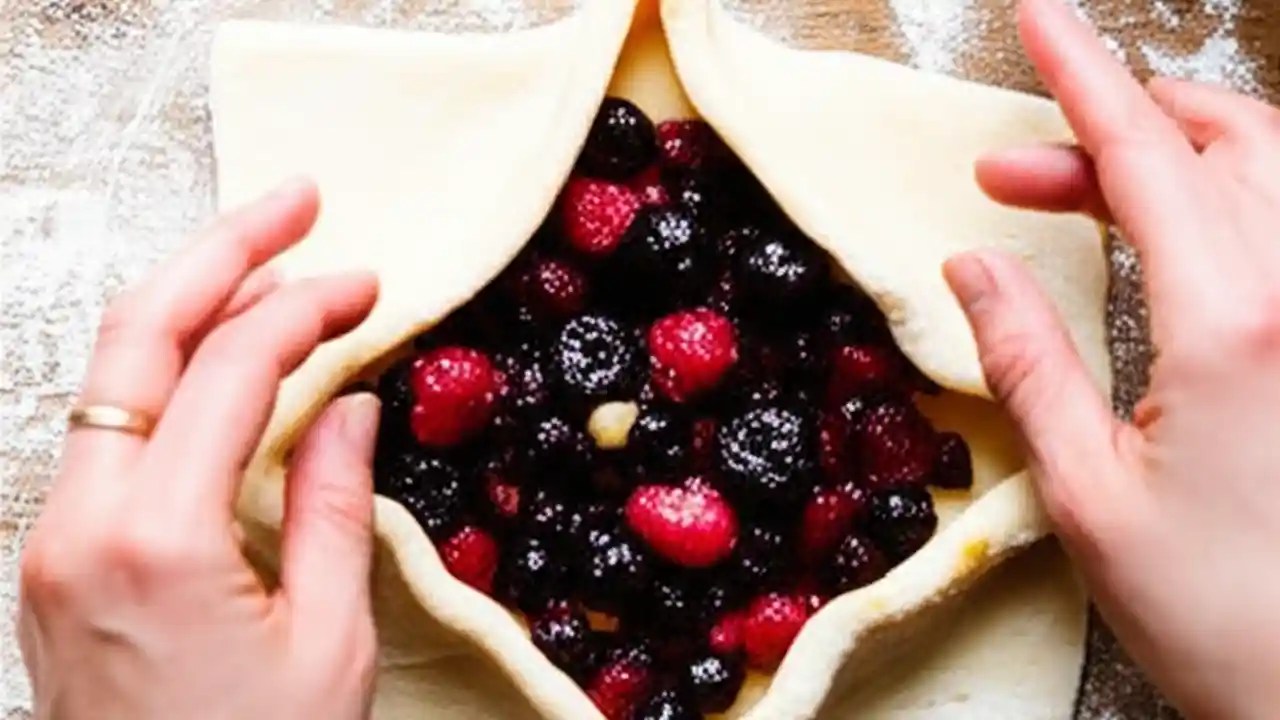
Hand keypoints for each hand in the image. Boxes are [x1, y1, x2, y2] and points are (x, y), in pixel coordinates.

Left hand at [18, 181, 380, 719]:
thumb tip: (347, 403)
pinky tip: (227, 361)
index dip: (308, 308)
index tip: (369, 286)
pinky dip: (171, 374)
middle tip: (297, 199)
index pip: (232, 370)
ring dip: (193, 303)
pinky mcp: (56, 558)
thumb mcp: (328, 643)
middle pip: (140, 334)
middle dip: (224, 248)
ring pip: (112, 374)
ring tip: (271, 263)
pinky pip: (110, 429)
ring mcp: (53, 539)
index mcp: (157, 543)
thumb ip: (331, 504)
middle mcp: (80, 525)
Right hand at [945, 1, 1279, 716]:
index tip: (1038, 16)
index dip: (1080, 74)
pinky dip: (1235, 199)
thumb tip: (972, 263)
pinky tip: (1187, 236)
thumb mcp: (1085, 493)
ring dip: (1177, 154)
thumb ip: (1026, 360)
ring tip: (1091, 190)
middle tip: (1012, 175)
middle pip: (1218, 142)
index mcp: (1232, 328)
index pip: (1145, 156)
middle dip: (1108, 128)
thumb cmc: (1218, 616)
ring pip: (1276, 168)